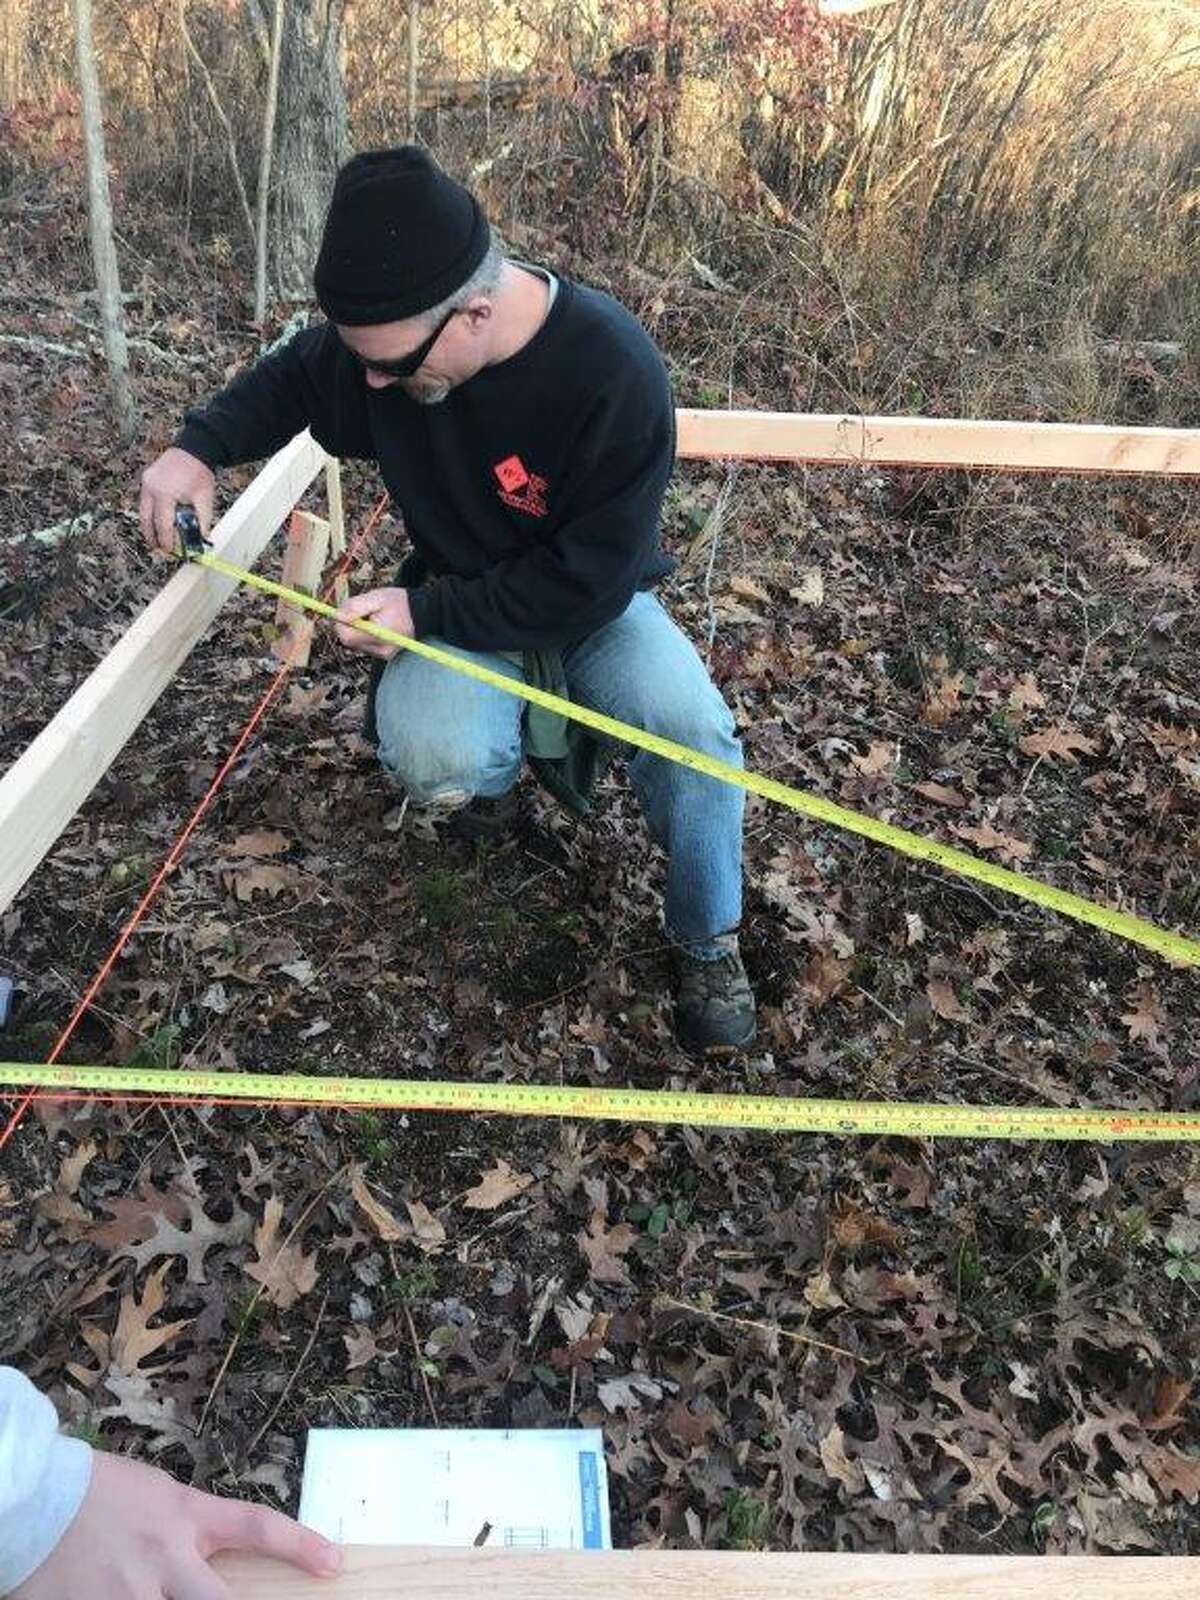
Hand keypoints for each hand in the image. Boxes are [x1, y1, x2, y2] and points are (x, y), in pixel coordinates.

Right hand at [12, 1450, 340, 1599]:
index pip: (258, 1527)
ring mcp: (129, 1592)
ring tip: (151, 1595)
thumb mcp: (159, 1499)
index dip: (301, 1546)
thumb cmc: (100, 1493)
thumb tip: (214, 1560)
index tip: (334, 1564)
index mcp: (185, 1517)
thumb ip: (190, 1530)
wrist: (36, 1498)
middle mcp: (166, 1558)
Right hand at [139, 447, 215, 554]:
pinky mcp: (146, 480)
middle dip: (152, 537)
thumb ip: (202, 522)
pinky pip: (145, 502)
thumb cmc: (199, 473)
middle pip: (146, 520)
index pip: (163, 524)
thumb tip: (200, 540)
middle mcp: (151, 488)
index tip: (169, 551)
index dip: (166, 540)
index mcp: (165, 493)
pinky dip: (150, 513)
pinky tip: (157, 522)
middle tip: (159, 549)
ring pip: (143, 512)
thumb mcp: (205, 499)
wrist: (194, 450)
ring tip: (157, 539)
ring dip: (149, 526)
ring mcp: (146, 483)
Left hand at [334, 586, 413, 658]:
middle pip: (349, 642)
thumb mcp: (377, 597)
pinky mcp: (385, 655)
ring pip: (356, 644)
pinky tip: (378, 625)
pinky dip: (366, 635)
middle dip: (349, 625)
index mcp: (378, 635)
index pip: (346, 637)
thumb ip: (355, 606)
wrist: (425, 613)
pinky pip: (366, 645)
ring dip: (357, 630)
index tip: (346, 610)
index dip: (340, 623)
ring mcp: (384, 654)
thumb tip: (336, 615)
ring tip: (373, 616)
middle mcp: (380, 649)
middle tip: (361, 610)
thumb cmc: (401, 602)